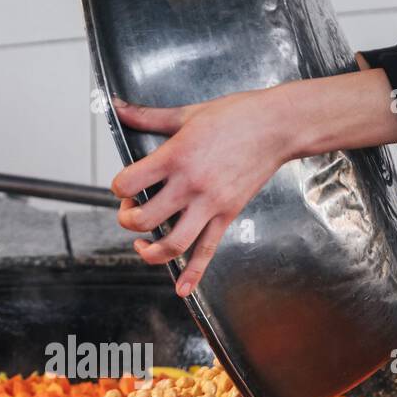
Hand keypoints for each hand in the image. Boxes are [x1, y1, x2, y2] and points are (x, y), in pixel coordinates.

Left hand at [111, 88, 295, 296]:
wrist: (277, 127)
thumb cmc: (236, 116)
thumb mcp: (187, 113)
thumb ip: (149, 116)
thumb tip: (119, 108)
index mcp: (176, 157)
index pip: (128, 184)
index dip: (118, 188)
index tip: (123, 186)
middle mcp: (190, 185)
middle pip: (144, 219)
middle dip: (128, 220)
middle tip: (131, 211)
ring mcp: (210, 204)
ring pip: (172, 244)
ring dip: (150, 252)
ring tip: (143, 245)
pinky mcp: (227, 215)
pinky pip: (207, 251)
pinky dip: (193, 274)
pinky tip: (182, 288)